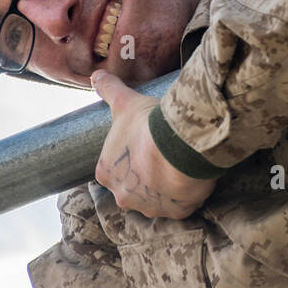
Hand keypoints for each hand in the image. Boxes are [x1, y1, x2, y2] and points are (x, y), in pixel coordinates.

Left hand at [91, 70, 217, 218]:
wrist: (179, 146)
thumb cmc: (147, 125)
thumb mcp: (125, 102)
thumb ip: (109, 90)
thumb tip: (95, 75)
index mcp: (106, 173)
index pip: (114, 169)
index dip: (130, 156)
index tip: (145, 145)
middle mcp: (123, 195)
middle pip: (134, 188)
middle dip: (146, 176)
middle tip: (163, 157)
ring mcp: (150, 207)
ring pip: (157, 199)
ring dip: (165, 188)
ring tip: (180, 167)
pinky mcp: (175, 212)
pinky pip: (180, 206)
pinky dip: (186, 196)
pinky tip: (192, 180)